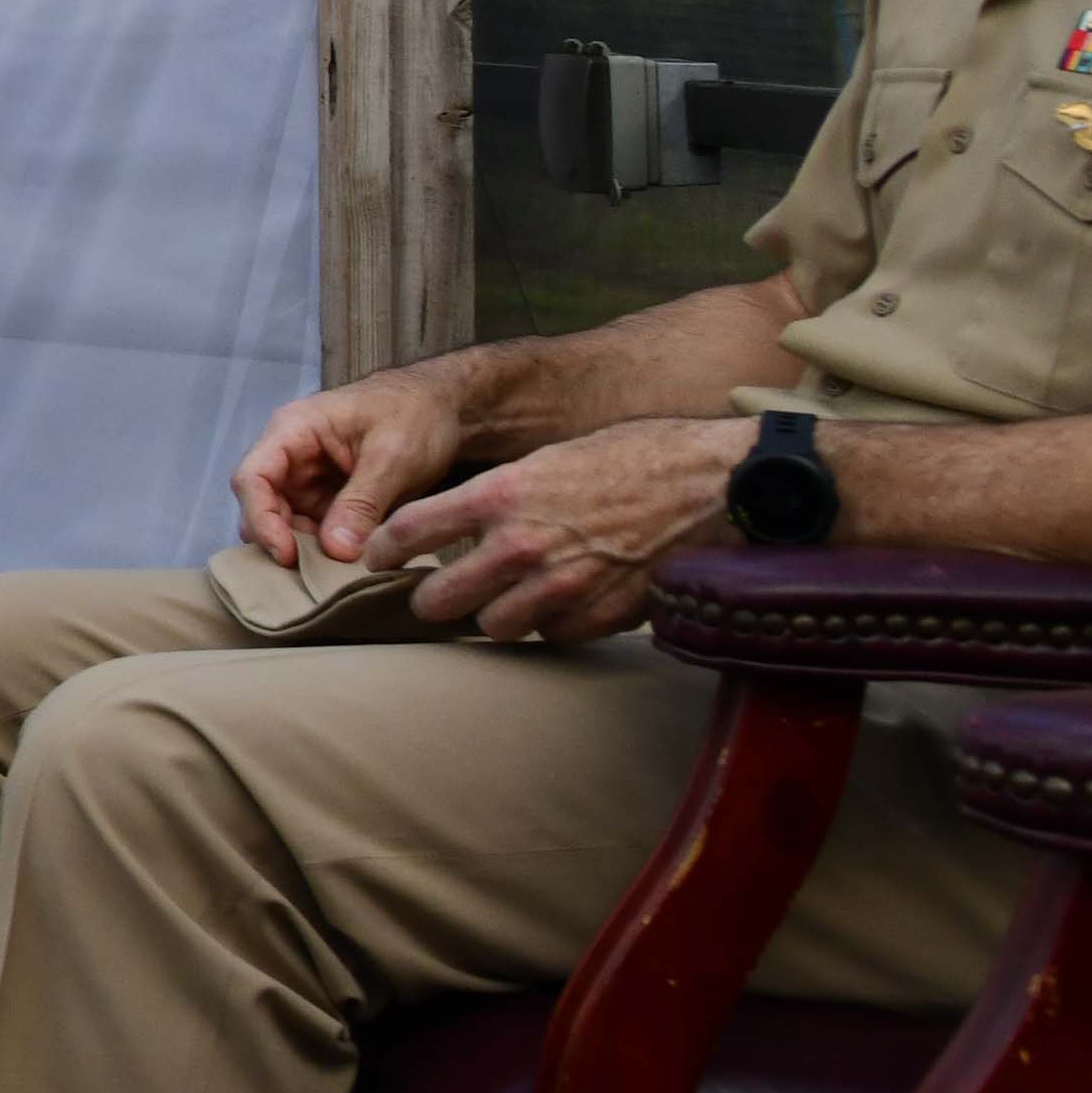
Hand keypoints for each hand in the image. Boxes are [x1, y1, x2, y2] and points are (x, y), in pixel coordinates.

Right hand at [228, 362, 481, 563]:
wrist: (447, 406)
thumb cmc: (416, 415)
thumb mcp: (393, 458)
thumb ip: (361, 504)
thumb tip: (335, 553)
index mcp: (293, 431)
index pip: (253, 478)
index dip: (261, 519)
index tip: (287, 556)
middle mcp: (291, 456)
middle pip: (261, 504)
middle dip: (281, 539)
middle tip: (316, 570)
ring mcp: (308, 478)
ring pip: (285, 522)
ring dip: (305, 548)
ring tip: (336, 569)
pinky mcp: (328, 497)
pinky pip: (314, 528)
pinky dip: (326, 548)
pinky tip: (347, 563)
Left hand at [363, 417, 743, 645]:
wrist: (714, 485)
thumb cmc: (638, 456)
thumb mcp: (554, 457)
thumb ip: (506, 493)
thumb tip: (470, 518)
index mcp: (501, 495)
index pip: (410, 531)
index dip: (385, 549)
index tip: (377, 557)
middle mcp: (520, 546)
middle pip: (439, 596)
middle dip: (430, 598)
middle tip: (430, 595)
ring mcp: (560, 587)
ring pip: (493, 626)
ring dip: (493, 616)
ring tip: (500, 603)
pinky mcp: (600, 617)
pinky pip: (552, 637)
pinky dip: (549, 627)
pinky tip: (557, 608)